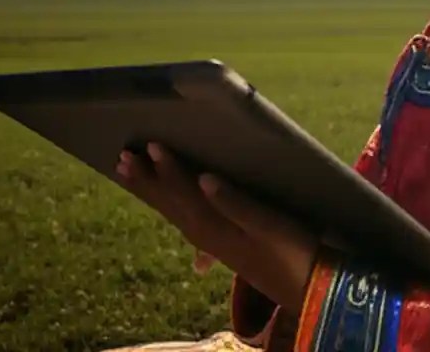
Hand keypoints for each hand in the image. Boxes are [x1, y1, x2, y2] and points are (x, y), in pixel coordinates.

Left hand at [116, 142, 317, 312]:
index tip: (150, 144)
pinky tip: (169, 204)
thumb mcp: (268, 224)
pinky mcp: (221, 245)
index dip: (167, 167)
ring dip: (152, 191)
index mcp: (215, 225)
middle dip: (147, 179)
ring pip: (173, 212)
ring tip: (130, 174)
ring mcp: (212, 242)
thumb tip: (203, 178)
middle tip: (121, 158)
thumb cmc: (294, 249)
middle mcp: (206, 234)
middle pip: (169, 202)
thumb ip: (235, 202)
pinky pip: (184, 221)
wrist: (308, 286)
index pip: (184, 191)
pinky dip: (170, 206)